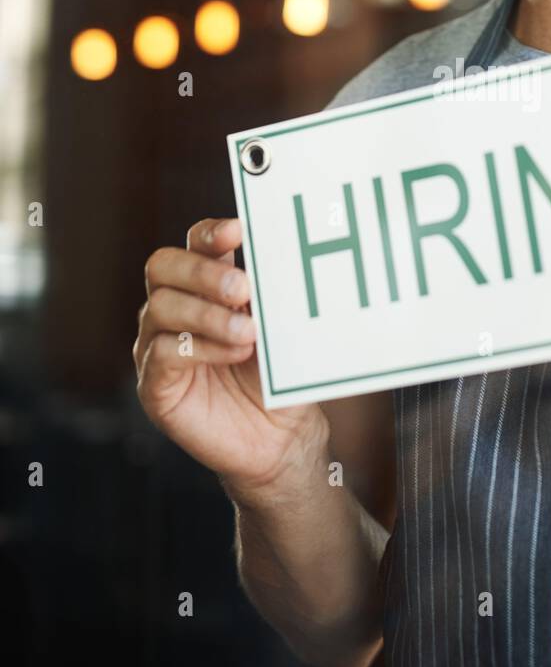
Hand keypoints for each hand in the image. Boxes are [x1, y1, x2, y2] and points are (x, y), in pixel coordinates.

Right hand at [133, 217, 328, 497]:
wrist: (280, 435)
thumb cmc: (280, 373)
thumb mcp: (280, 328)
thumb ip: (271, 296)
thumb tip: (279, 261)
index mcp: (205, 283)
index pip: (195, 243)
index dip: (210, 234)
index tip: (238, 231)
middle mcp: (174, 306)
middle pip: (163, 266)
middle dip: (203, 272)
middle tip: (243, 289)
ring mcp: (157, 343)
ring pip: (161, 307)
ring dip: (208, 315)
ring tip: (248, 333)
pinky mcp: (154, 383)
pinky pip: (162, 353)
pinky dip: (200, 347)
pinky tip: (234, 353)